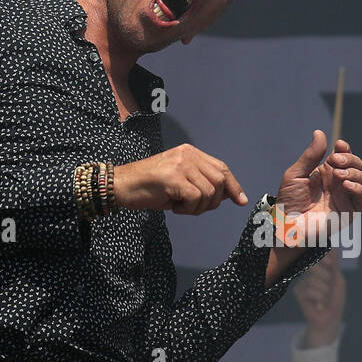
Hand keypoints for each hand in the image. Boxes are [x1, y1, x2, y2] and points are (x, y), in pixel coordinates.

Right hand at [112, 144, 246, 214]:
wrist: (120, 185)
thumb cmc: (147, 187)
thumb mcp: (178, 181)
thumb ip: (199, 183)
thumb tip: (227, 195)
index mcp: (190, 152)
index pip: (221, 168)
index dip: (233, 185)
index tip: (241, 200)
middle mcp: (188, 155)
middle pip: (219, 180)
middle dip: (214, 201)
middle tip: (195, 208)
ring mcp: (181, 165)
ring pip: (209, 192)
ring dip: (198, 208)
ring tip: (180, 207)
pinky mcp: (173, 178)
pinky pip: (196, 198)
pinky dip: (188, 209)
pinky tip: (174, 207)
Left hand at [275, 132, 361, 234]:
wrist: (287, 226)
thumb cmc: (288, 202)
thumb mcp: (295, 175)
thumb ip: (310, 156)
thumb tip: (319, 132)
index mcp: (327, 172)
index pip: (343, 155)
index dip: (345, 148)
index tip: (339, 145)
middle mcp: (338, 182)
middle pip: (355, 164)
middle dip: (349, 159)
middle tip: (335, 160)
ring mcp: (345, 196)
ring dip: (353, 172)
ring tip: (338, 175)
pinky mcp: (349, 210)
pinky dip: (358, 189)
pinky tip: (346, 185)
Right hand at [292, 247, 345, 345]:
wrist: (330, 317)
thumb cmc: (335, 299)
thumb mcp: (338, 281)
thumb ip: (334, 266)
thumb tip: (333, 248)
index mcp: (321, 269)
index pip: (319, 258)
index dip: (324, 258)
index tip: (331, 264)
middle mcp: (310, 274)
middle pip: (314, 266)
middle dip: (325, 277)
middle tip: (330, 288)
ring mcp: (303, 282)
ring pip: (313, 281)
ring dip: (324, 291)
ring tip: (325, 299)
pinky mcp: (298, 292)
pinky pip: (309, 290)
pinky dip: (318, 298)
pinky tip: (318, 303)